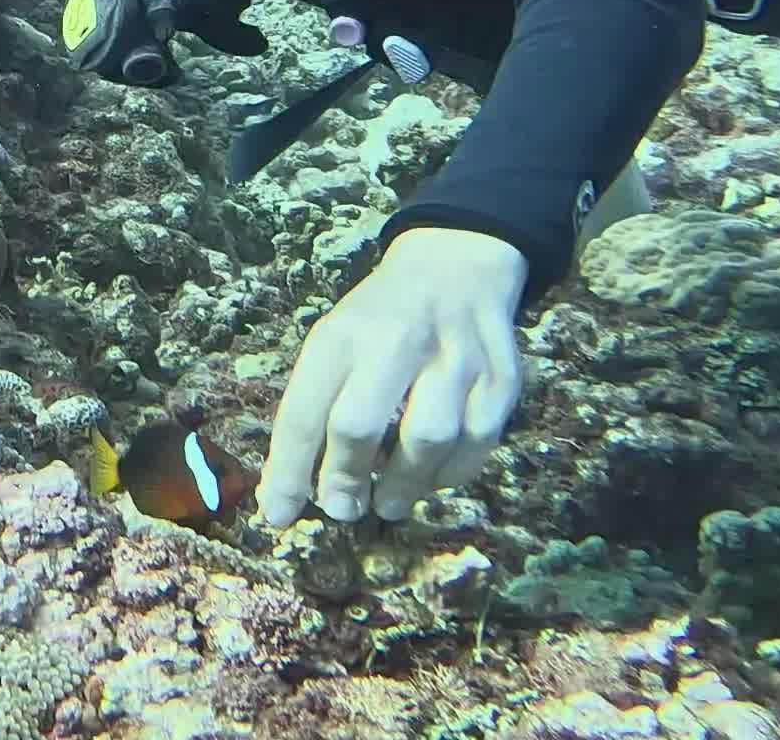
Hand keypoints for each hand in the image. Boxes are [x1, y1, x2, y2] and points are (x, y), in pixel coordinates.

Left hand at [257, 226, 530, 528]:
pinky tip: (432, 478)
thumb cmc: (381, 319)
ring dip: (403, 485)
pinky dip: (451, 474)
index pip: (306, 410)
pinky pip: (477, 443)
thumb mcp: (336, 340)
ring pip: (428, 439)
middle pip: (360, 424)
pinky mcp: (501, 378)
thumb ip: (316, 406)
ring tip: (387, 503)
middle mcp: (398, 341)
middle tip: (340, 509)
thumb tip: (292, 489)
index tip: (278, 513)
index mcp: (344, 334)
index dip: (289, 471)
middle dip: (344, 479)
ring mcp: (456, 358)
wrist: (456, 266)